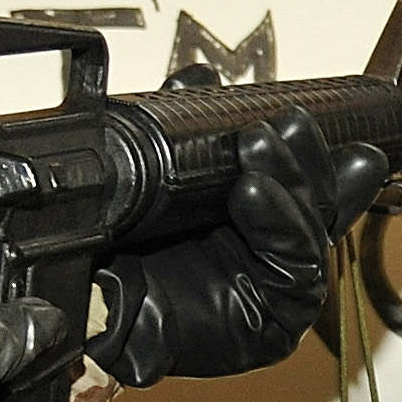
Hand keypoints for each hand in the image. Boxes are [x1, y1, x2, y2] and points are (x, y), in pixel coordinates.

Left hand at [99, 111, 394, 386]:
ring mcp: (275, 292)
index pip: (299, 183)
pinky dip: (278, 224)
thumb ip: (181, 132)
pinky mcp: (275, 324)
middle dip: (305, 158)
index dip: (311, 151)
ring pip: (311, 231)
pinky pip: (294, 268)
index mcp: (251, 226)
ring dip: (291, 181)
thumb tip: (200, 77)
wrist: (86, 306)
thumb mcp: (151, 179)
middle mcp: (268, 258)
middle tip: (288, 119)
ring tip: (259, 144)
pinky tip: (253, 191)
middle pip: (314, 204)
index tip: (299, 111)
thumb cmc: (117, 254)